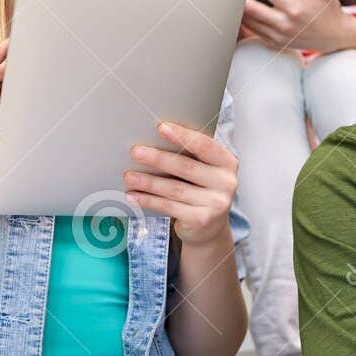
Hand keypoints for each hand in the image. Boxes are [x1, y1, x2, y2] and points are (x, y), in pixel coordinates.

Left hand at [123, 121, 237, 245]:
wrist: (210, 227)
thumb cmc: (201, 189)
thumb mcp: (204, 170)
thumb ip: (190, 156)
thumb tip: (153, 140)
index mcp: (227, 162)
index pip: (205, 146)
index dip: (183, 136)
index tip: (162, 127)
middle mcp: (226, 182)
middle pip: (186, 167)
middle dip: (158, 159)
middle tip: (136, 152)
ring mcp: (216, 204)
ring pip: (175, 189)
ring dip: (148, 181)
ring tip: (129, 176)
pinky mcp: (202, 220)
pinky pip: (170, 207)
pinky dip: (149, 200)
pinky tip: (134, 195)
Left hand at [236, 0, 352, 52]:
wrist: (335, 38)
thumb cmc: (330, 11)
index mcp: (295, 9)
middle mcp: (285, 25)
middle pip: (251, 9)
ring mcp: (279, 36)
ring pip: (249, 21)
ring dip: (238, 8)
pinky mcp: (276, 44)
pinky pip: (254, 31)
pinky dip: (244, 20)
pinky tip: (237, 9)